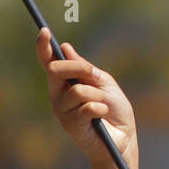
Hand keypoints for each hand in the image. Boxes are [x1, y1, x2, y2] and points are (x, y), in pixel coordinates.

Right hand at [36, 27, 137, 168]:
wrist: (124, 137)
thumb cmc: (115, 109)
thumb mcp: (103, 82)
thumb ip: (84, 68)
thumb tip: (65, 47)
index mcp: (65, 82)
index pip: (50, 63)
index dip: (44, 47)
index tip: (44, 31)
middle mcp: (58, 95)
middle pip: (56, 70)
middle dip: (79, 69)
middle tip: (95, 77)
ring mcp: (61, 111)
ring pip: (77, 90)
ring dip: (97, 96)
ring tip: (103, 106)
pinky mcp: (69, 125)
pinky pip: (86, 107)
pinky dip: (100, 108)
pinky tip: (101, 116)